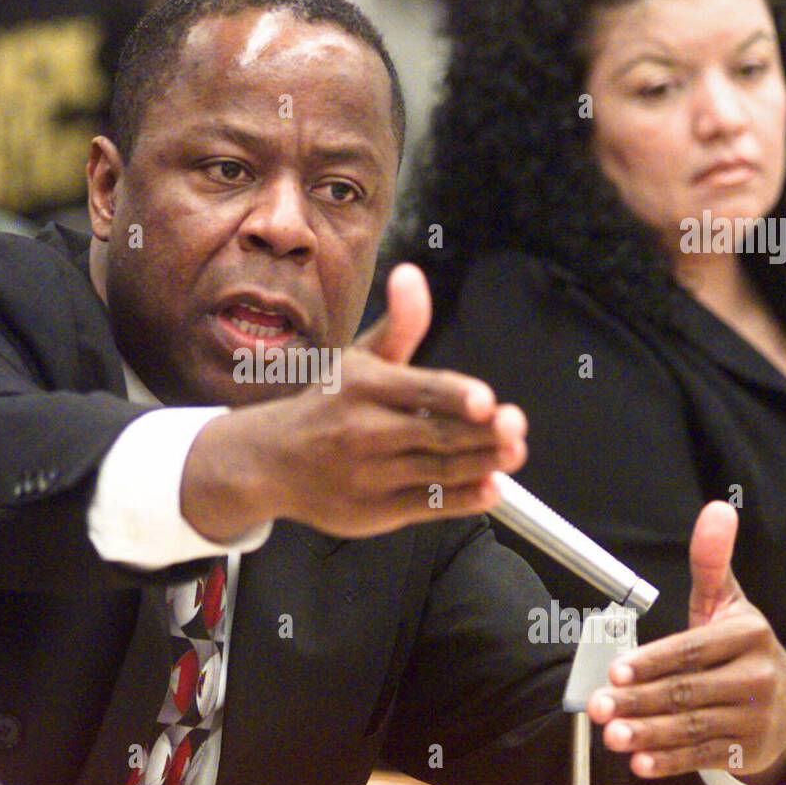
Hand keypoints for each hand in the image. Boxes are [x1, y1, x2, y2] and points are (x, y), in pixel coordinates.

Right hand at [180, 264, 527, 540]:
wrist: (269, 462)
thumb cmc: (326, 405)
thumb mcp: (359, 359)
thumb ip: (400, 324)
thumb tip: (411, 273)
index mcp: (362, 386)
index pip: (419, 390)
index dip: (456, 396)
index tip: (487, 401)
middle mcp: (362, 431)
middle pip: (436, 433)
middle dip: (483, 433)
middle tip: (516, 427)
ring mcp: (367, 474)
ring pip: (438, 471)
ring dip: (483, 464)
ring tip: (513, 453)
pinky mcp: (372, 512)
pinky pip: (428, 506)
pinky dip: (464, 499)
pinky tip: (489, 488)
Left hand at [587, 502, 785, 784]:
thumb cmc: (742, 647)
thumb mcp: (727, 603)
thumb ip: (712, 561)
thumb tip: (716, 509)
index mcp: (748, 635)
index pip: (692, 649)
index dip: (652, 662)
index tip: (616, 670)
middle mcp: (758, 677)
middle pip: (687, 691)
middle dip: (638, 701)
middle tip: (599, 707)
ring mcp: (755, 718)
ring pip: (692, 726)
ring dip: (648, 734)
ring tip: (612, 736)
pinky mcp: (748, 751)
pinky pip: (703, 756)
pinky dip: (670, 761)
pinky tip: (641, 763)